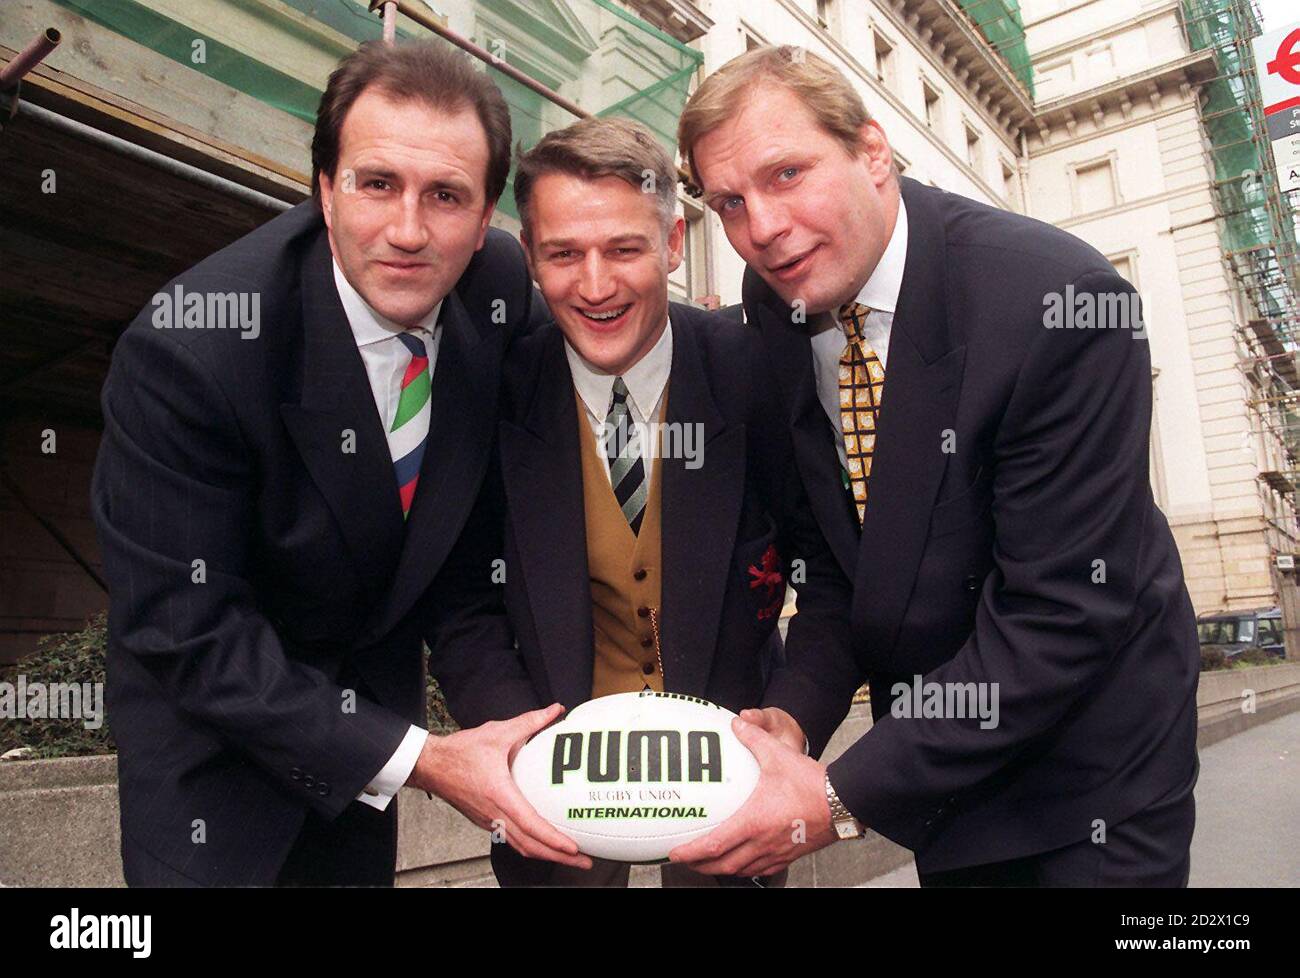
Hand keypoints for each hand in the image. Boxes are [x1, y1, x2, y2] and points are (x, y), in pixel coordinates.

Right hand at [407, 703, 591, 869]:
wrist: (430, 765)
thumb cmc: (459, 752)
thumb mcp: (498, 732)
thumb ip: (529, 722)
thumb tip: (555, 710)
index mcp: (500, 794)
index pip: (531, 825)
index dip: (554, 840)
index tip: (574, 848)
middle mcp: (495, 814)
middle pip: (531, 845)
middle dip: (559, 856)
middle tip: (584, 862)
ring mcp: (490, 821)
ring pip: (521, 846)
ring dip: (547, 855)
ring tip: (569, 857)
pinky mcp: (486, 821)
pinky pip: (512, 840)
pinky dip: (531, 846)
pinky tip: (543, 843)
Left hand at [668, 715, 836, 876]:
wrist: (843, 802)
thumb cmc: (812, 784)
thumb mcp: (778, 755)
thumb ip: (754, 738)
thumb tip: (737, 723)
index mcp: (754, 821)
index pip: (714, 845)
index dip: (690, 852)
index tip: (674, 853)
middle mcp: (762, 842)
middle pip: (723, 865)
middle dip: (700, 866)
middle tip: (686, 860)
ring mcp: (776, 852)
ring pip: (741, 870)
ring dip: (722, 868)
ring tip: (710, 863)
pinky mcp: (789, 855)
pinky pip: (761, 869)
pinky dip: (746, 868)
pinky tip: (744, 861)